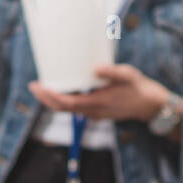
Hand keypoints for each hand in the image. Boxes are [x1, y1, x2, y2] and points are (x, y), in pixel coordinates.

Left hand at [29, 64, 170, 122]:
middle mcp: (93, 112)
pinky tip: (60, 90)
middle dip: (46, 98)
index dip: (51, 96)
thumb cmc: (138, 87)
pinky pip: (75, 108)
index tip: (40, 86)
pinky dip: (63, 101)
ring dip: (53, 100)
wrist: (149, 104)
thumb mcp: (127, 75)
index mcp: (98, 103)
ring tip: (42, 87)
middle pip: (63, 109)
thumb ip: (111, 71)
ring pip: (68, 110)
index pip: (68, 103)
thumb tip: (94, 67)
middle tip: (33, 86)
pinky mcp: (96, 112)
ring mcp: (94, 114)